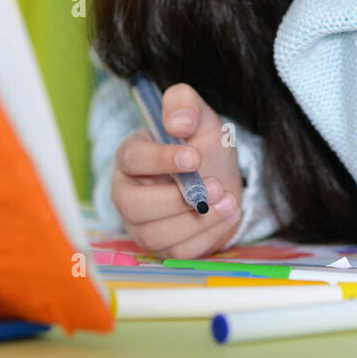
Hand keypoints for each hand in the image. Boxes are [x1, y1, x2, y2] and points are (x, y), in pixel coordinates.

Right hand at [111, 83, 243, 257]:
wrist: (222, 180)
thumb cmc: (203, 147)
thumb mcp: (200, 117)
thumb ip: (185, 104)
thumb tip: (177, 123)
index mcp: (131, 157)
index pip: (132, 159)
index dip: (160, 159)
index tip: (194, 157)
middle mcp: (127, 193)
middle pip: (134, 206)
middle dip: (178, 200)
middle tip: (216, 186)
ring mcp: (141, 225)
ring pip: (156, 235)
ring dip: (198, 221)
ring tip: (229, 200)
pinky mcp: (161, 249)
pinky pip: (178, 253)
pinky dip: (207, 236)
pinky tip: (227, 215)